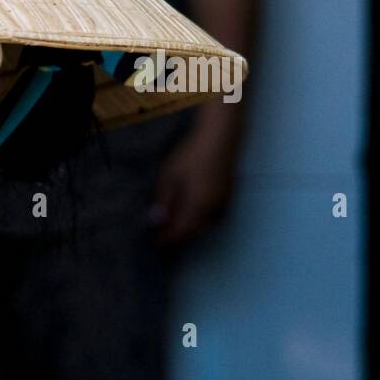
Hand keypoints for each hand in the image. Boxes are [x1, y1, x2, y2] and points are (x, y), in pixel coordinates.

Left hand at [149, 122, 238, 246]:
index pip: (180, 232)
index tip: (153, 243)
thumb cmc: (191, 154)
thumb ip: (164, 200)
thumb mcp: (169, 176)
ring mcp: (222, 202)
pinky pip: (211, 216)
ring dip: (187, 228)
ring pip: (203, 225)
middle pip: (192, 232)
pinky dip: (197, 219)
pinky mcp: (226, 194)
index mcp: (198, 206)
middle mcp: (213, 209)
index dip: (166, 239)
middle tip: (159, 235)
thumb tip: (156, 222)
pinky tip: (187, 213)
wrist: (220, 136)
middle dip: (176, 236)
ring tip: (170, 225)